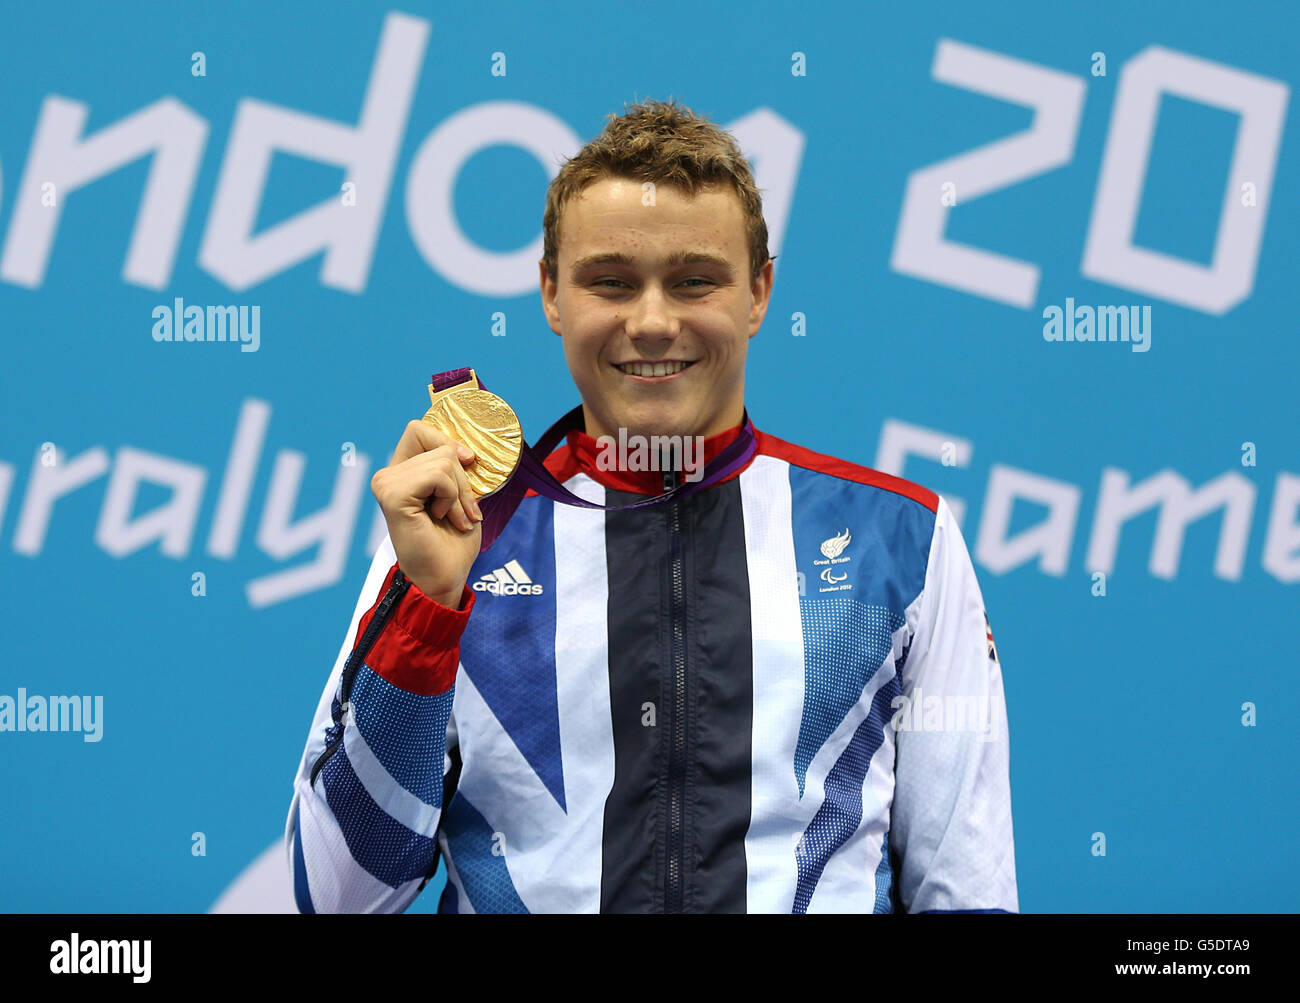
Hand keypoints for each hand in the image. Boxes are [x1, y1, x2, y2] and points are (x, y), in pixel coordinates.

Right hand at [370, 421, 482, 607]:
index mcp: (401, 471)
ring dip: (460, 494)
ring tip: (452, 519)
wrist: (444, 576)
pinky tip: (440, 519)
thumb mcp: (460, 494)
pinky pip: (438, 476)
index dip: (447, 442)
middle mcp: (388, 475)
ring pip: (443, 461)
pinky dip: (452, 498)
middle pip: (440, 446)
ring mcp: (386, 484)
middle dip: (463, 479)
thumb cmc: (452, 541)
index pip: (420, 429)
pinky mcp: (392, 495)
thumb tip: (464, 449)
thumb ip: (455, 466)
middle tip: (463, 511)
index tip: (467, 465)